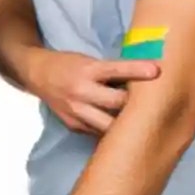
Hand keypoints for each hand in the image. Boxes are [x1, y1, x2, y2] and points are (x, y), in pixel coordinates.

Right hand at [29, 50, 159, 134]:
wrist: (37, 74)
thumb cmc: (70, 65)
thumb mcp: (90, 61)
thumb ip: (113, 72)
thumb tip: (148, 78)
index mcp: (87, 70)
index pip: (116, 70)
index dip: (137, 70)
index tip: (157, 71)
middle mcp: (80, 91)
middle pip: (116, 102)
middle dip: (136, 104)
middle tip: (154, 105)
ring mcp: (75, 111)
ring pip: (109, 125)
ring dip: (126, 125)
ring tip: (142, 126)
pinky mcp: (73, 125)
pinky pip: (99, 133)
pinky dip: (112, 131)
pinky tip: (123, 132)